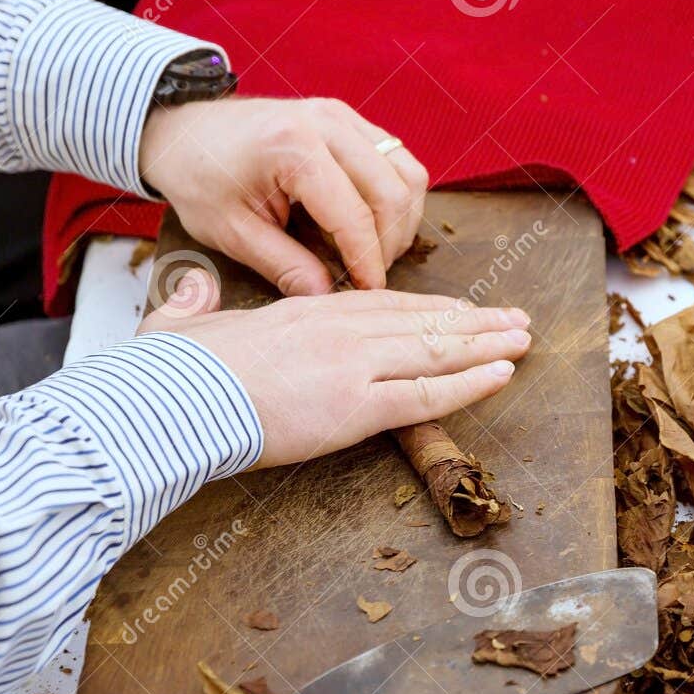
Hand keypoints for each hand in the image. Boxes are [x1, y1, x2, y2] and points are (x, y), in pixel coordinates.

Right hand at [138, 282, 528, 468]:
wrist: (170, 398)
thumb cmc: (171, 370)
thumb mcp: (181, 324)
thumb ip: (196, 305)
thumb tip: (193, 288)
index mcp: (304, 312)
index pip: (382, 305)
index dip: (428, 308)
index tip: (460, 309)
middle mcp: (338, 330)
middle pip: (421, 321)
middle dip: (473, 321)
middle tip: (513, 320)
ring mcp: (353, 365)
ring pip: (436, 351)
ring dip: (486, 346)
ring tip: (523, 340)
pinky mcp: (357, 405)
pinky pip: (428, 395)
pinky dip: (470, 384)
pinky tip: (501, 376)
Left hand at [139, 97, 428, 296]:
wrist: (184, 132)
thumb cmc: (201, 179)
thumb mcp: (231, 232)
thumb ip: (282, 265)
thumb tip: (326, 296)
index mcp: (292, 148)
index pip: (354, 215)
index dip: (367, 261)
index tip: (368, 291)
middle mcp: (326, 124)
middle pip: (393, 192)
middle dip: (390, 243)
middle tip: (369, 274)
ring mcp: (341, 116)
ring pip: (407, 173)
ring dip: (402, 218)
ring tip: (375, 249)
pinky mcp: (348, 119)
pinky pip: (397, 157)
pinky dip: (396, 194)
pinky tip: (372, 221)